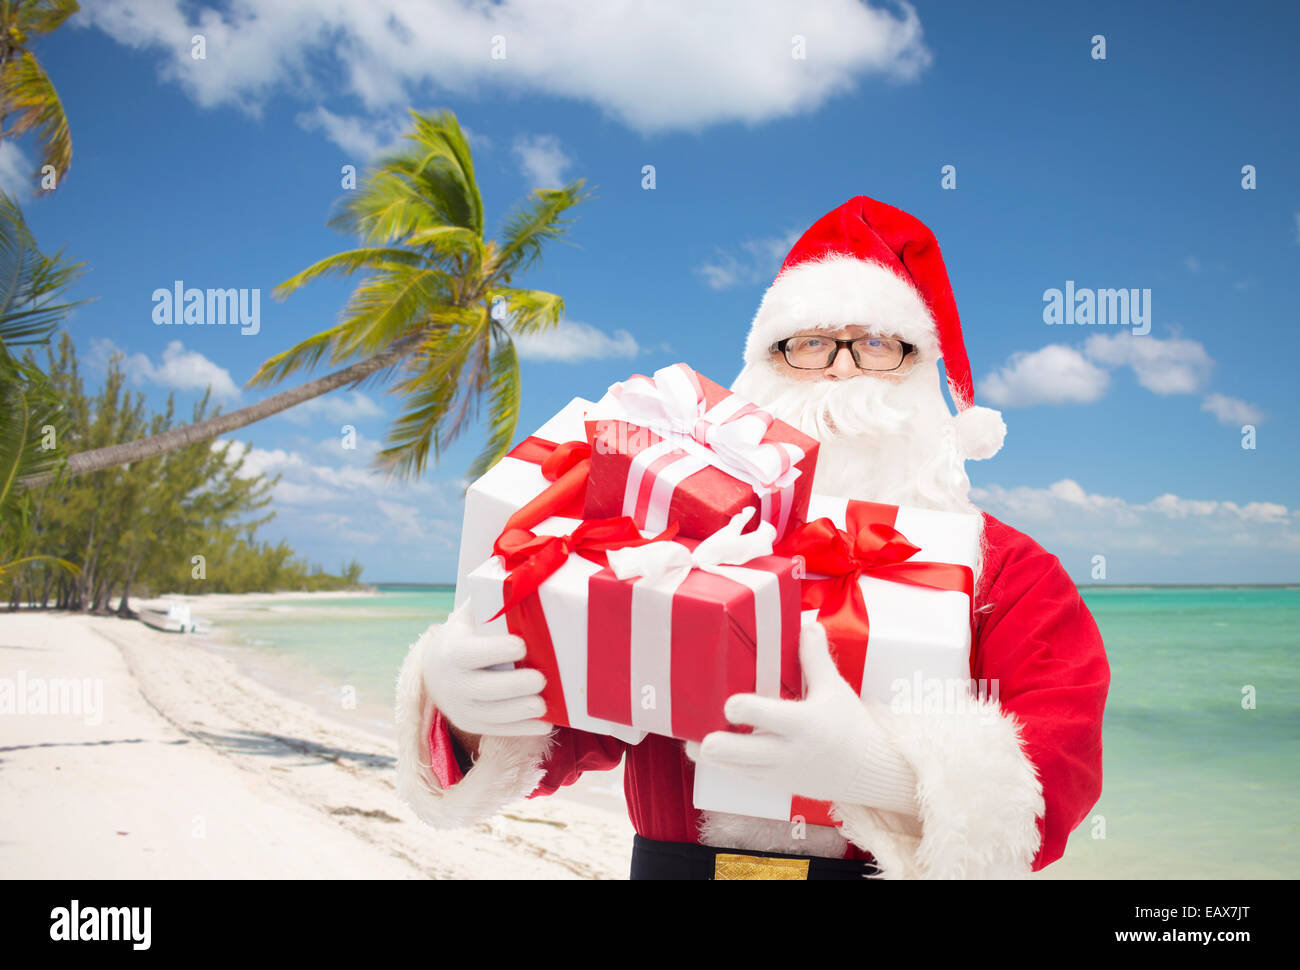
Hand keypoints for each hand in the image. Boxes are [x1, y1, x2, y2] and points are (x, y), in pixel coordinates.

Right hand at [419, 601, 551, 736]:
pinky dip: (523, 729)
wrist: (435, 671)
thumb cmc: (466, 636)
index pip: (472, 653)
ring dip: (521, 711)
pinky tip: (545, 723)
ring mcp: (461, 707)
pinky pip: (499, 730)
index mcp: (452, 652)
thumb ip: (490, 602)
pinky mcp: (471, 724)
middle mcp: (453, 683)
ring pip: (493, 714)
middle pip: (485, 689)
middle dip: (515, 686)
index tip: (522, 645)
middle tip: (541, 679)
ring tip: (544, 703)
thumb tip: (520, 576)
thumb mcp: (470, 617)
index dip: (497, 650)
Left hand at [689, 621, 918, 813]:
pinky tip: (711, 745)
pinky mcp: (772, 785)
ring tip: (695, 731)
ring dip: (709, 751)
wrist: (867, 773)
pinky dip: (722, 762)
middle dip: (708, 740)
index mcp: (803, 724)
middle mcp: (787, 752)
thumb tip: (806, 623)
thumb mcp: (835, 689)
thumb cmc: (850, 726)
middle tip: (695, 720)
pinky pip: (737, 776)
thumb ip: (815, 657)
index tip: (728, 699)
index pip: (760, 715)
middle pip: (733, 752)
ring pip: (728, 768)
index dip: (737, 706)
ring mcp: (777, 773)